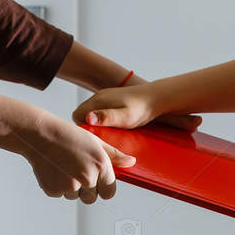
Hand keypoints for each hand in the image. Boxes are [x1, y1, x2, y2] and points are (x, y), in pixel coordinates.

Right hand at [20, 115, 135, 203]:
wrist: (40, 134)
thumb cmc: (68, 136)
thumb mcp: (95, 141)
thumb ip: (114, 155)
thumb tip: (131, 162)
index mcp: (100, 166)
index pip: (109, 192)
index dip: (103, 187)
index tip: (96, 180)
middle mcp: (87, 178)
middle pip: (92, 198)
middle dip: (86, 189)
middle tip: (77, 170)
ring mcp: (69, 186)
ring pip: (74, 196)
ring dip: (71, 187)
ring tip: (64, 166)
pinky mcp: (53, 190)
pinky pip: (59, 194)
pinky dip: (57, 185)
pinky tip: (54, 169)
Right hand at [71, 76, 201, 131]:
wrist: (158, 97)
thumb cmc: (142, 108)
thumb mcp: (125, 116)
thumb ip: (106, 118)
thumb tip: (88, 118)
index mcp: (98, 101)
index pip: (77, 115)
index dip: (82, 128)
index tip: (94, 137)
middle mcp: (100, 97)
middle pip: (84, 115)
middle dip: (90, 128)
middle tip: (102, 138)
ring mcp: (107, 98)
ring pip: (93, 114)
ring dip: (98, 125)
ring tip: (110, 134)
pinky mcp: (114, 101)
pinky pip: (102, 112)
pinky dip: (105, 121)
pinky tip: (116, 128)